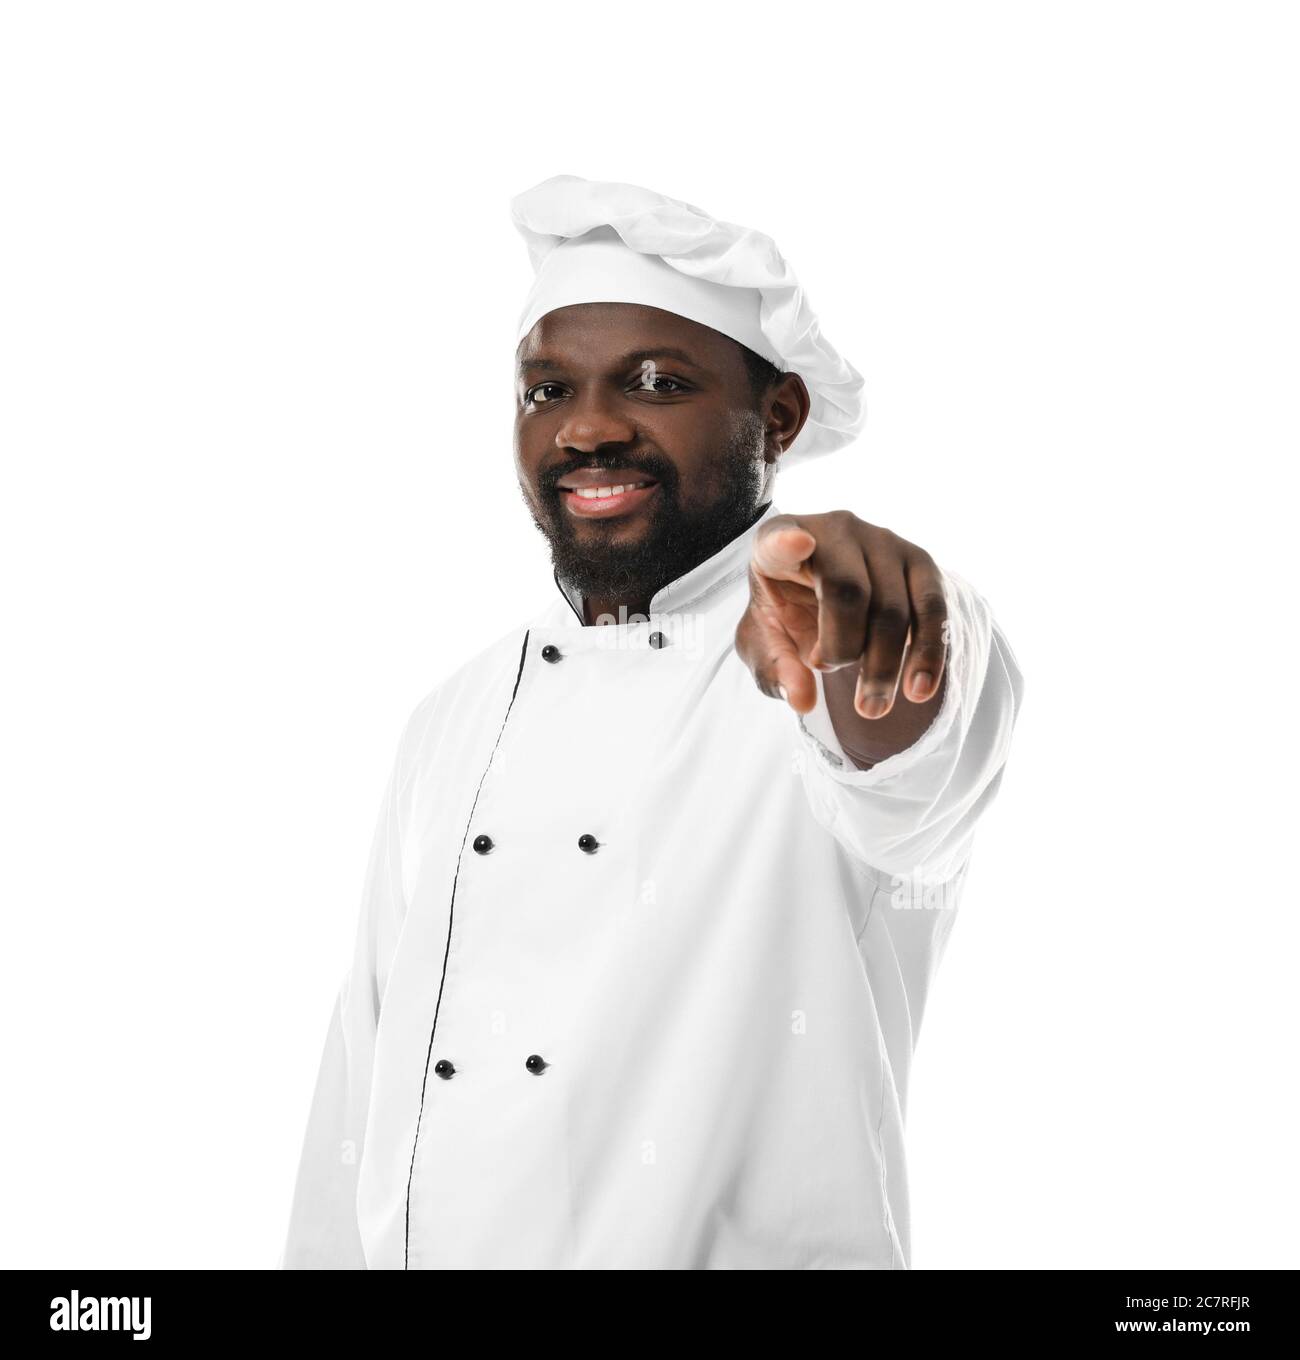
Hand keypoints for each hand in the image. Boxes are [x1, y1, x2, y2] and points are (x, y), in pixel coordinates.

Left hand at [735, 511, 947, 719]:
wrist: (826, 594)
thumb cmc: (786, 613)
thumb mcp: (764, 643)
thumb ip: (775, 669)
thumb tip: (802, 700)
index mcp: (776, 543)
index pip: (778, 539)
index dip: (786, 543)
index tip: (794, 543)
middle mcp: (834, 529)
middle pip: (847, 591)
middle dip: (844, 649)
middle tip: (827, 677)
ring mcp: (882, 540)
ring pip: (893, 607)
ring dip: (883, 665)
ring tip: (871, 708)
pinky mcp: (918, 561)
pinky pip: (932, 609)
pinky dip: (927, 653)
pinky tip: (918, 690)